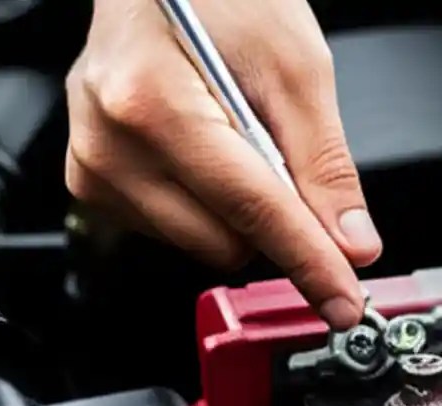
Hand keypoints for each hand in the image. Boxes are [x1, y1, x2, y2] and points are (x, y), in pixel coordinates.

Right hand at [64, 0, 381, 329]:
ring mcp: (93, 165)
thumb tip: (350, 243)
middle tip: (278, 151)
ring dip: (236, 210)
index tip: (344, 303)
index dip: (310, 263)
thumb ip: (324, 165)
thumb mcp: (294, 66)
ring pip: (202, 244)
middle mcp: (110, 143)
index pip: (253, 212)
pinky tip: (201, 149)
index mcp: (154, 103)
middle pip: (227, 241)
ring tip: (230, 136)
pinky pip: (172, 231)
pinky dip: (204, 204)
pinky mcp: (91, 181)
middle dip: (273, 217)